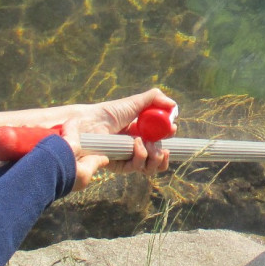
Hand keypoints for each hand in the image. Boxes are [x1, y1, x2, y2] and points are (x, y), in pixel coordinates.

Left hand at [60, 88, 175, 186]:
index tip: (172, 129)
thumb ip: (154, 99)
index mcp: (141, 133)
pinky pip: (138, 167)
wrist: (91, 123)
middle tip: (161, 144)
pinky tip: (137, 144)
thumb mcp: (135, 102)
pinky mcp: (120, 166)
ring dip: (155, 156)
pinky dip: (142, 156)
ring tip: (149, 144)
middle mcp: (136, 147)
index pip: (160, 140)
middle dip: (164, 153)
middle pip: (158, 158)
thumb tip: (173, 105)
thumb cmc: (109, 112)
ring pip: (151, 167)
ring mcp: (129, 158)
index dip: (168, 137)